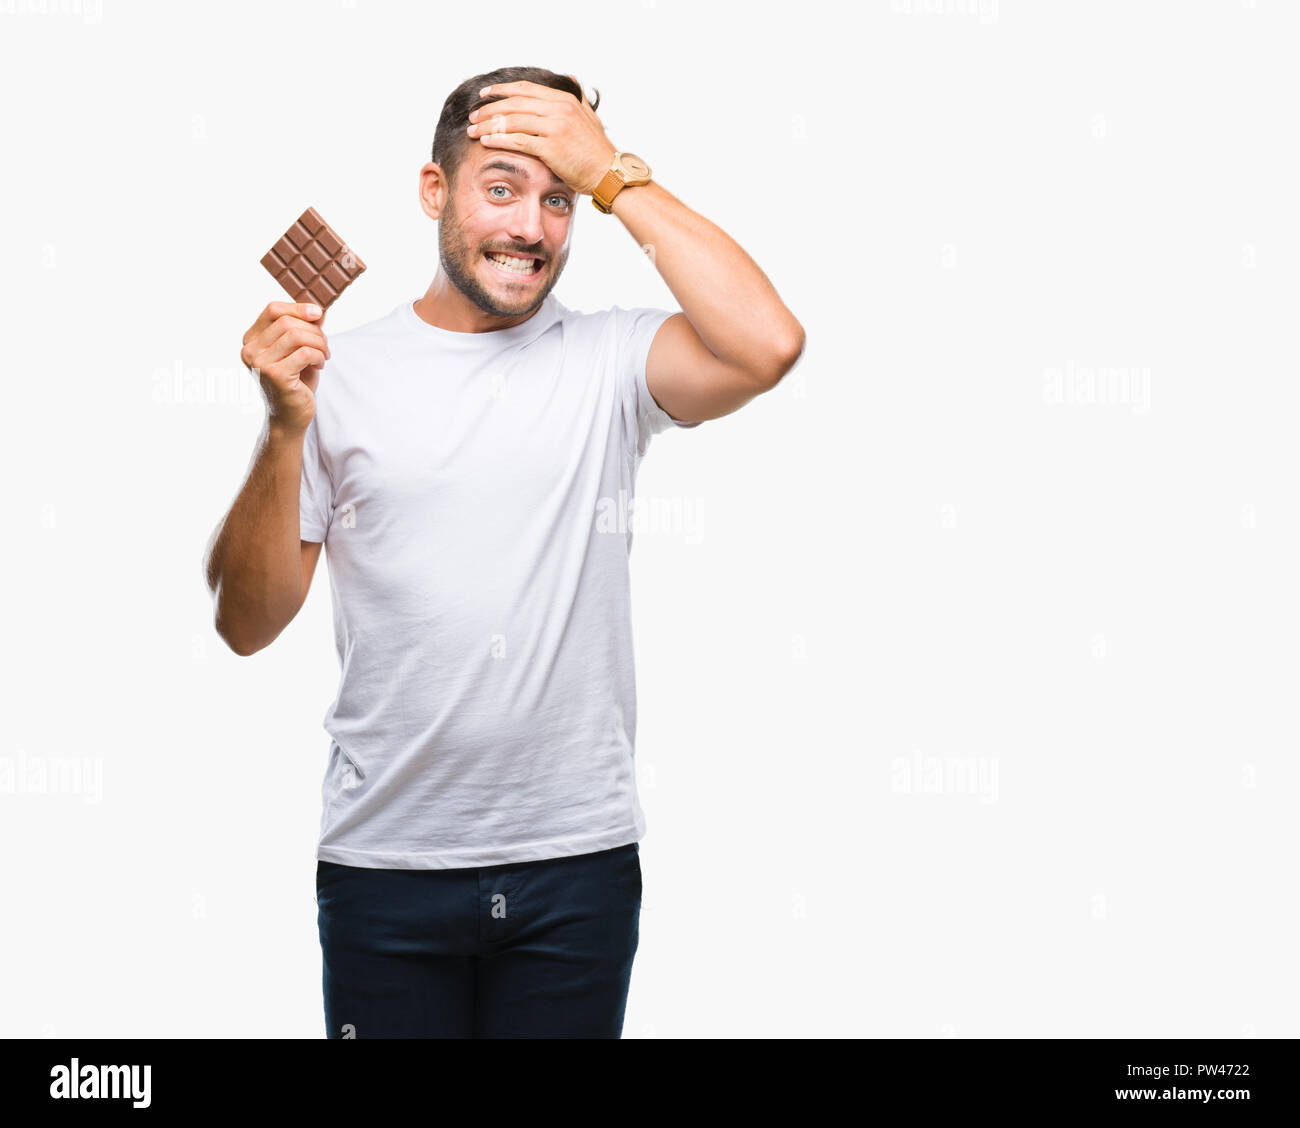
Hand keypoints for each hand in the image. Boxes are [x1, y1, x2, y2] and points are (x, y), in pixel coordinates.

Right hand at [239, 301, 329, 433]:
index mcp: (251, 340)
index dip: (298, 308)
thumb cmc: (295, 382)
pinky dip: (318, 356)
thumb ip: (304, 330)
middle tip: (325, 346)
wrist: (290, 416)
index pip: (273, 310)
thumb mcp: (299, 350)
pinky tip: (320, 366)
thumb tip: (317, 311)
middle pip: (288, 322)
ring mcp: (260, 363)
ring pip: (297, 335)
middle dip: (314, 331)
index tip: (318, 314)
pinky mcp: (275, 375)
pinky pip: (305, 353)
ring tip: (324, 356)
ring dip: (319, 343)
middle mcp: (250, 350)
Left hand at [467, 77, 616, 195]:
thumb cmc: (598, 151)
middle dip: (489, 109)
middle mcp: (559, 110)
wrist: (610, 173)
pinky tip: (485, 141)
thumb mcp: (590, 117)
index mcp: (564, 100)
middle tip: (473, 116)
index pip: (525, 89)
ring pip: (512, 121)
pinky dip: (498, 140)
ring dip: (488, 125)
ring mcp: (555, 128)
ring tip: (473, 130)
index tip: (484, 95)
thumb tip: (571, 77)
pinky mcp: (551, 148)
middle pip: (514, 103)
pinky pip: (518, 140)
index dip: (502, 90)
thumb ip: (579, 96)